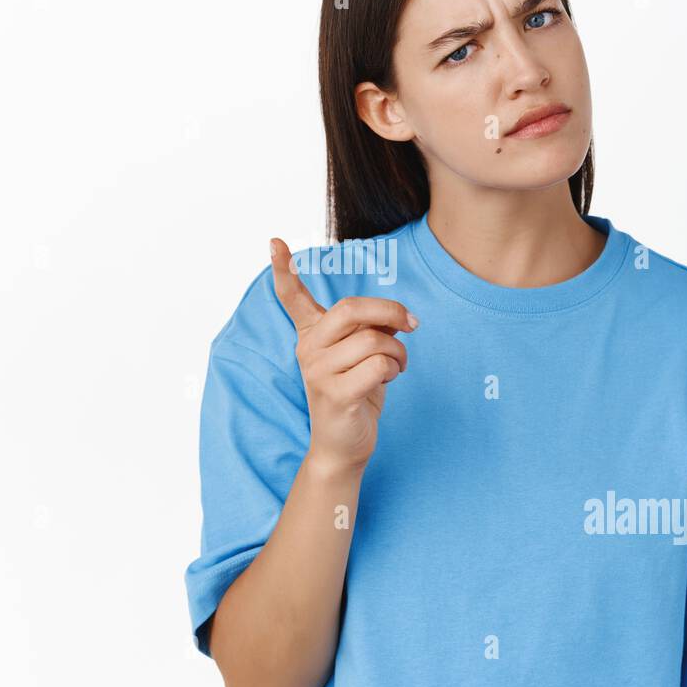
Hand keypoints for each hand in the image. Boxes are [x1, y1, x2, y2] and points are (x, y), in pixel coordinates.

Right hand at [269, 237, 417, 474]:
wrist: (343, 445)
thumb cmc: (356, 392)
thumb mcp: (362, 354)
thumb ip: (371, 328)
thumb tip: (396, 317)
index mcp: (311, 334)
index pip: (292, 297)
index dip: (283, 269)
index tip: (275, 242)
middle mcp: (308, 349)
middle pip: (352, 309)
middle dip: (391, 311)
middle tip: (411, 324)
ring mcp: (317, 372)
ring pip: (374, 340)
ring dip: (399, 352)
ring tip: (397, 365)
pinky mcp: (335, 394)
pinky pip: (378, 366)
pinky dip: (394, 369)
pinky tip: (390, 379)